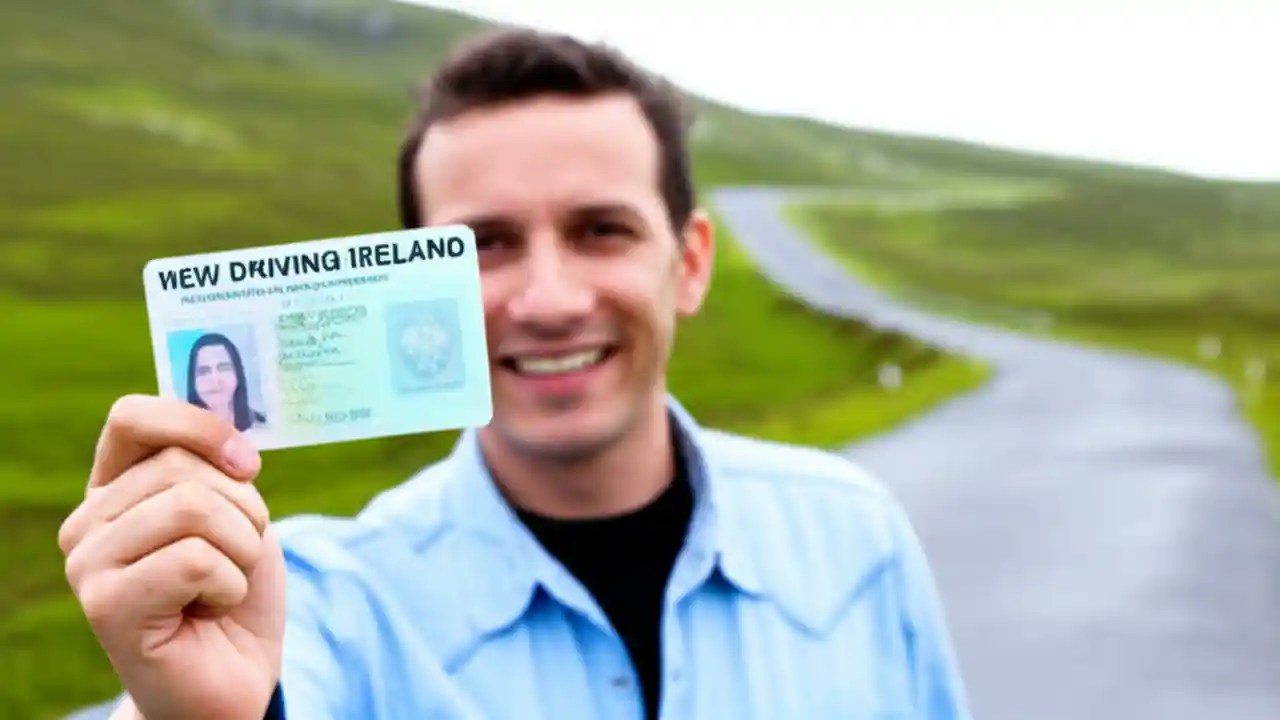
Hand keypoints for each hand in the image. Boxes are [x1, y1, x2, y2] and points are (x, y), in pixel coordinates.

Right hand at [59, 395, 284, 719]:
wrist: (236, 676)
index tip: (248, 463)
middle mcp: (89, 520)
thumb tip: (222, 409)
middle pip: (183, 467)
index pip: (133, 416)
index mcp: (115, 486)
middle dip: (243, 510)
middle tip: (236, 556)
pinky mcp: (105, 605)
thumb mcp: (237, 512)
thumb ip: (216, 463)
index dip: (199, 425)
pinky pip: (196, 559)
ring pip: (193, 508)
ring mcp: (88, 563)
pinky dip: (229, 584)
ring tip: (222, 584)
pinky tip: (210, 610)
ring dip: (240, 548)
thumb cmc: (235, 591)